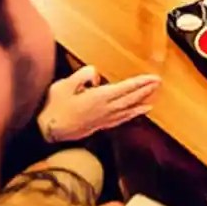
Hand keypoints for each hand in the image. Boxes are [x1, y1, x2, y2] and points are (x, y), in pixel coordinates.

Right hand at [38, 69, 158, 141]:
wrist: (48, 131)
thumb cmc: (54, 108)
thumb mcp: (64, 85)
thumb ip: (82, 76)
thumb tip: (96, 74)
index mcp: (98, 98)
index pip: (125, 88)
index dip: (140, 83)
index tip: (153, 78)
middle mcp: (105, 109)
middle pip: (130, 98)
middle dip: (145, 90)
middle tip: (158, 82)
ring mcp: (104, 118)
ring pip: (129, 109)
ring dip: (142, 101)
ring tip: (154, 95)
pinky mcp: (100, 125)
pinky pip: (123, 118)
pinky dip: (134, 113)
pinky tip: (142, 111)